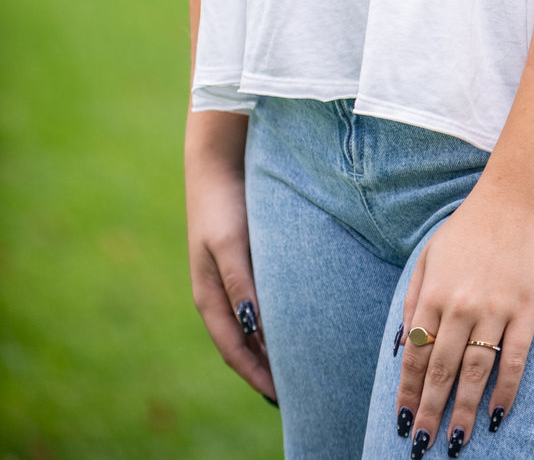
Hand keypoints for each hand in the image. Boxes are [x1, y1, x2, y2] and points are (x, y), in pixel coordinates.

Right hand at [185, 110, 276, 403]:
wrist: (217, 159)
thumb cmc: (223, 202)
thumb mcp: (231, 244)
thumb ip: (241, 285)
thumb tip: (255, 330)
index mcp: (209, 297)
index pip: (235, 351)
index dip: (258, 376)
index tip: (285, 397)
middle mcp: (218, 293)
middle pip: (243, 344)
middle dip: (266, 369)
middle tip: (299, 390)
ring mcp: (229, 277)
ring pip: (252, 325)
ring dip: (271, 346)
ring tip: (301, 363)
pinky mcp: (243, 259)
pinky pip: (260, 301)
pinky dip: (274, 318)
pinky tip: (295, 318)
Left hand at [395, 185, 533, 451]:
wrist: (519, 200)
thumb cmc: (471, 227)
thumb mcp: (430, 255)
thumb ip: (414, 298)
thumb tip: (400, 342)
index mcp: (434, 293)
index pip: (414, 353)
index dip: (407, 391)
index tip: (403, 420)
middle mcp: (461, 306)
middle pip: (441, 370)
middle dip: (429, 411)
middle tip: (422, 445)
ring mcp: (495, 310)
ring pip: (475, 371)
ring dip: (464, 410)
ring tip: (457, 441)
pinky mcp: (526, 311)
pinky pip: (514, 359)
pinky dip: (506, 390)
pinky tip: (498, 414)